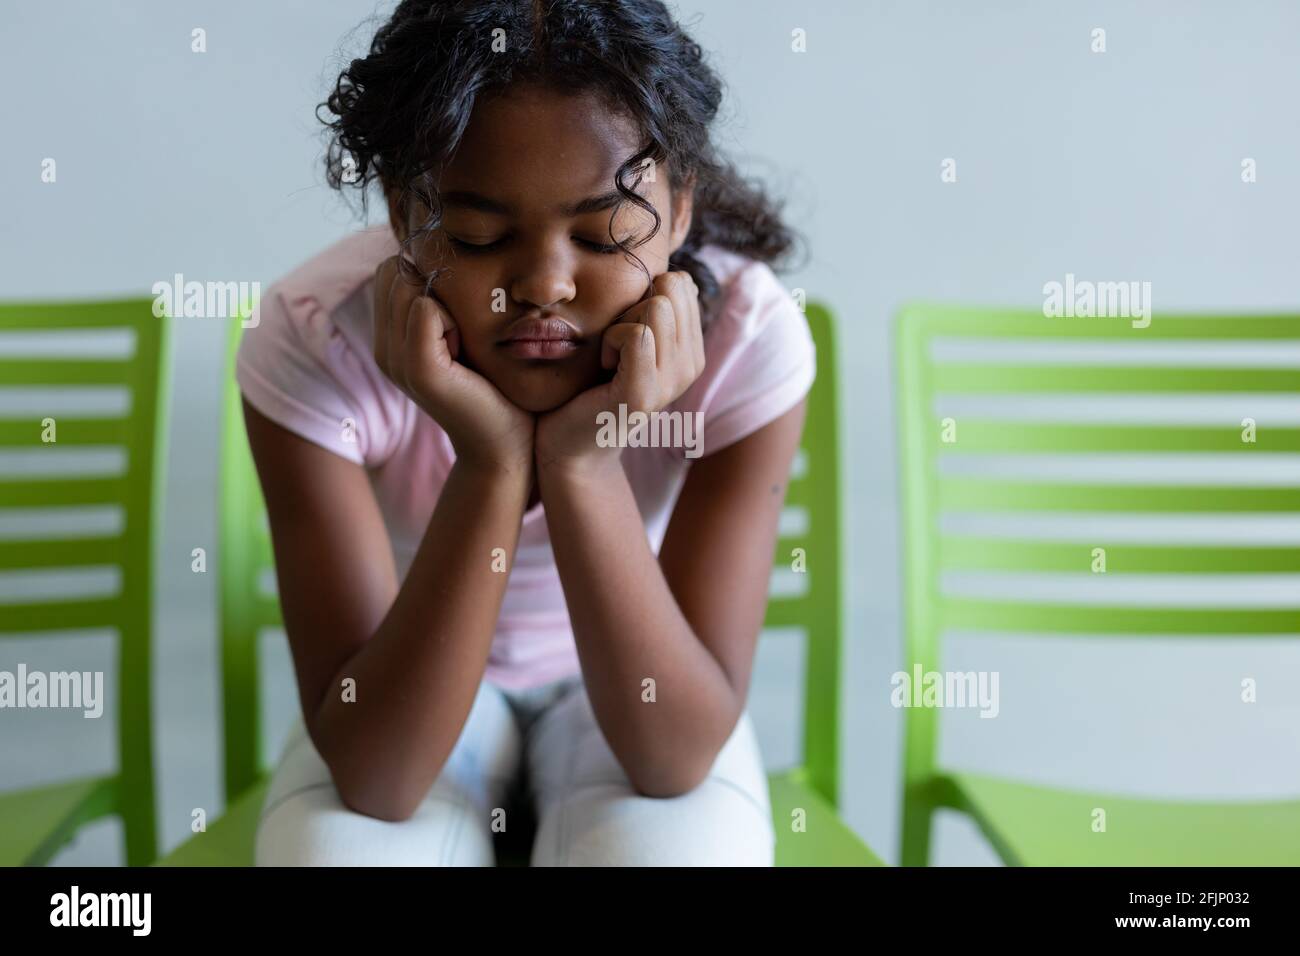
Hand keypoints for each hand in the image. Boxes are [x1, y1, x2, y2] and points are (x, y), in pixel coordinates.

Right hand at [372, 255, 534, 471]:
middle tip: (465, 331)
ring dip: (449, 302)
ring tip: (466, 343)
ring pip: (410, 287)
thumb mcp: (464, 335)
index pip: (390, 270)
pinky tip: (467, 349)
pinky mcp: (419, 370)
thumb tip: (436, 252)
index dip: (428, 278)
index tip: (459, 318)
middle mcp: (384, 349)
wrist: (507, 443)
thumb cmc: (495, 386)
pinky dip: (453, 318)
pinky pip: (425, 309)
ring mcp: (396, 361)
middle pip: (396, 273)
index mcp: (391, 340)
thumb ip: (443, 300)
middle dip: (436, 286)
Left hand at [535, 271, 704, 472]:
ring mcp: (672, 382)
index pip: (681, 284)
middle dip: (632, 307)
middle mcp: (691, 366)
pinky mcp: (644, 394)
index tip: (625, 333)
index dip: (643, 296)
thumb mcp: (627, 339)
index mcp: (691, 350)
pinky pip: (637, 334)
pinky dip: (611, 341)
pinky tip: (604, 366)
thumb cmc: (590, 385)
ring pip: (656, 308)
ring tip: (608, 359)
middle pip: (670, 291)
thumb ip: (652, 309)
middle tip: (614, 347)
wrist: (568, 445)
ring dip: (619, 324)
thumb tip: (676, 274)